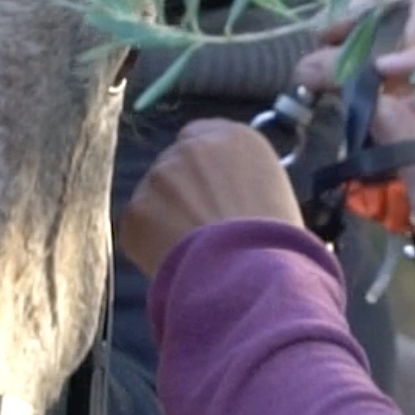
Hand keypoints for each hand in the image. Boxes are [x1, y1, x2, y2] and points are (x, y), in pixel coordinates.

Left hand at [119, 120, 307, 275]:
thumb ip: (243, 182)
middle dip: (181, 194)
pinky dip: (149, 248)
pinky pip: (138, 230)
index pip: (203, 139)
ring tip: (193, 254)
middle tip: (200, 230)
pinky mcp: (135, 210)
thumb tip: (226, 197)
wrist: (251, 276)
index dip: (204, 172)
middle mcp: (193, 147)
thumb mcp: (276, 196)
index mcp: (236, 138)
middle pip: (175, 164)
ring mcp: (159, 176)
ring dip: (164, 220)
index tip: (209, 195)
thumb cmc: (278, 246)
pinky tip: (176, 265)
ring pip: (154, 197)